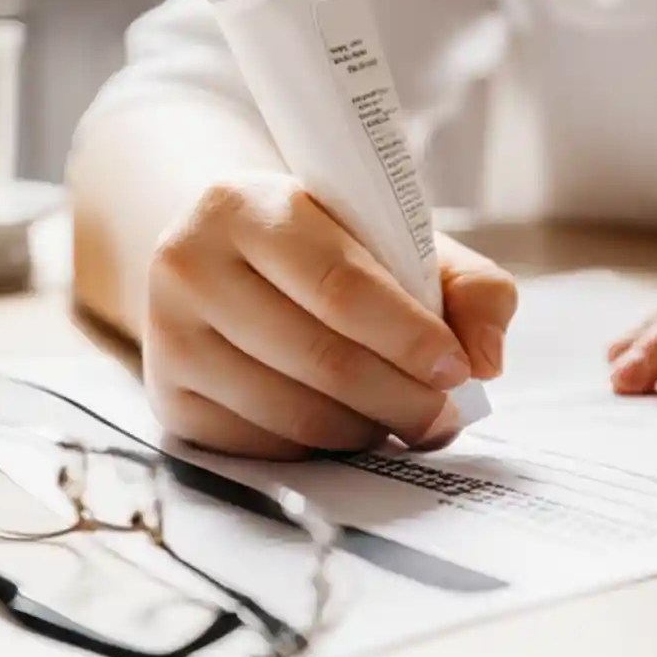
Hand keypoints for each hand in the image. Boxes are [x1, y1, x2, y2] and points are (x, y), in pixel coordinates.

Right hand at [144, 171, 516, 458]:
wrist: (226, 264)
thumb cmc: (328, 253)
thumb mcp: (400, 242)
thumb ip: (470, 287)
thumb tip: (487, 358)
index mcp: (246, 206)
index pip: (339, 286)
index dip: (407, 337)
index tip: (457, 369)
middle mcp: (189, 265)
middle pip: (321, 358)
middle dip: (402, 398)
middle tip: (445, 414)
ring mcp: (169, 337)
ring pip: (295, 414)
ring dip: (369, 429)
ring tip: (406, 420)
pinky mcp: (168, 399)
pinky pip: (266, 448)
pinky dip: (323, 450)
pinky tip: (349, 426)